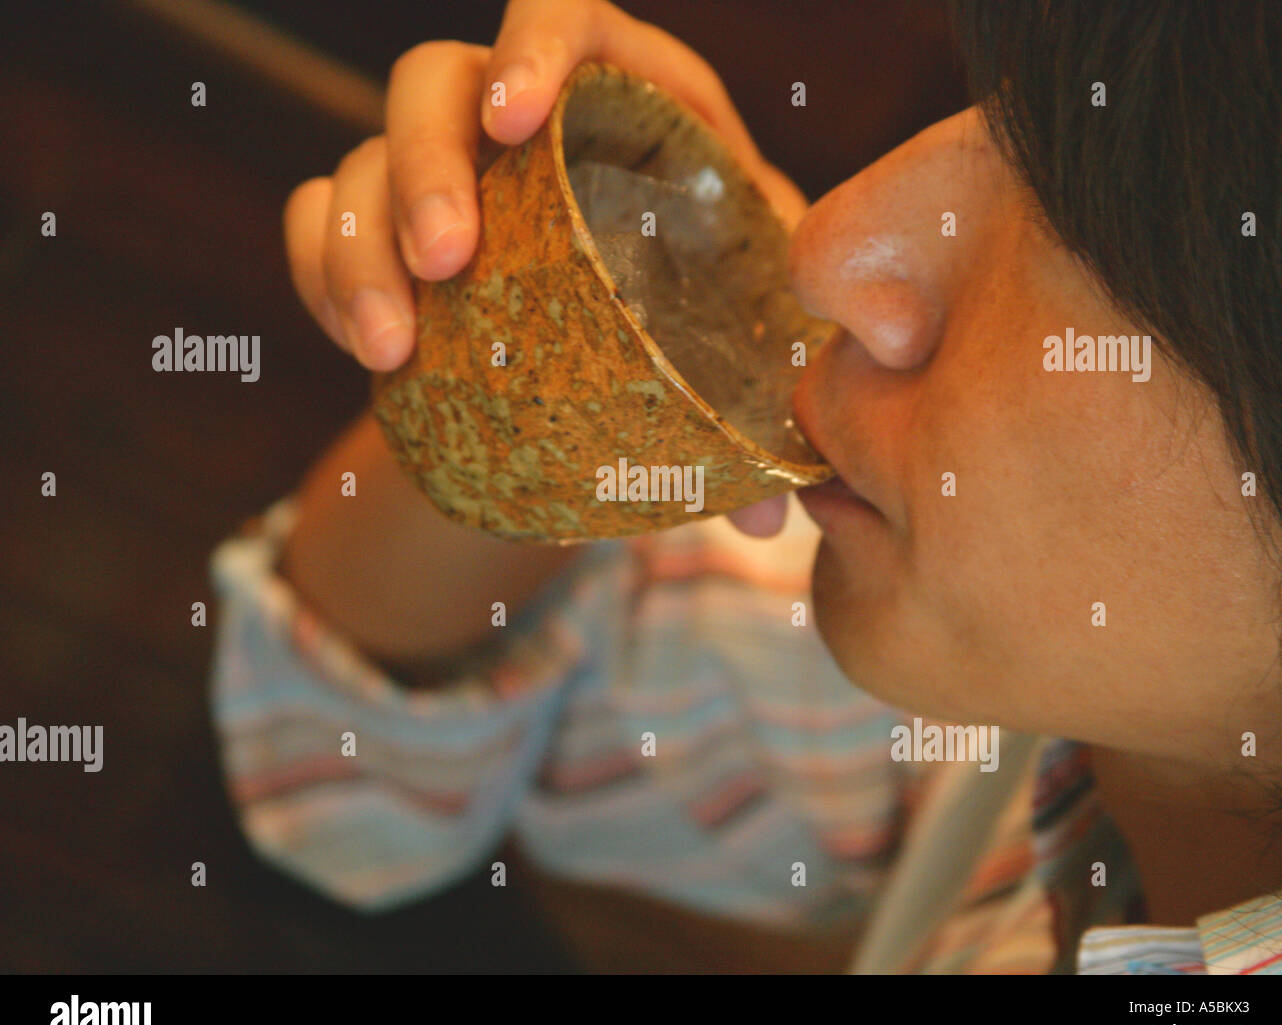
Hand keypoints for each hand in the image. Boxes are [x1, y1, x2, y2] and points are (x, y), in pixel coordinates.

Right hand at [283, 0, 806, 534]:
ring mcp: (441, 176)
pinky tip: (364, 350)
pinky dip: (319, 279)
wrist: (620, 362)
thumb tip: (768, 518)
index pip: (566, 18)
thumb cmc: (705, 325)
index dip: (534, 47)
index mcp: (627, 106)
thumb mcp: (747, 342)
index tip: (513, 120)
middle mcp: (518, 122)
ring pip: (358, 159)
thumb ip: (762, 400)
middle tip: (449, 265)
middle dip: (428, 166)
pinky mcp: (382, 233)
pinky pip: (313, 223)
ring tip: (394, 352)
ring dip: (359, 247)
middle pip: (431, 81)